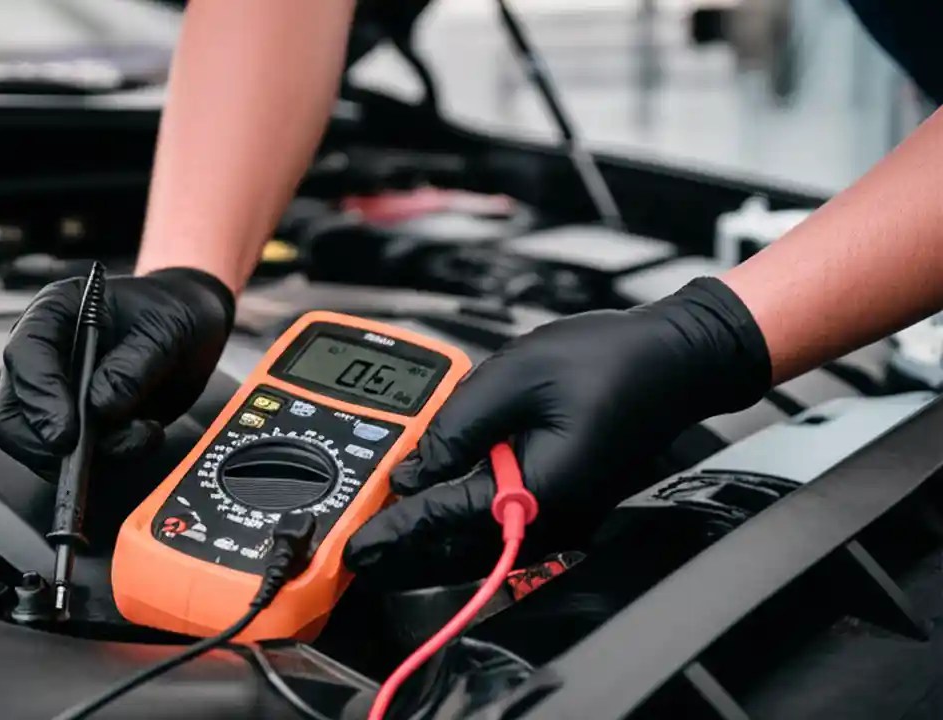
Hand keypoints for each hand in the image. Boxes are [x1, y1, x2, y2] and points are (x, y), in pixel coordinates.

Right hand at [0, 268, 234, 479]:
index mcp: (53, 315)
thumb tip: (102, 406)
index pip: (24, 357)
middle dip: (46, 442)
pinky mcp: (74, 426)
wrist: (189, 331)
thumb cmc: (169, 315)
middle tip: (86, 452)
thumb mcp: (165, 329)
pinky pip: (70, 460)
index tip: (67, 431)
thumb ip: (134, 365)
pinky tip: (143, 435)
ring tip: (140, 432)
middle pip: (11, 414)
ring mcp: (53, 395)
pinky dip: (107, 460)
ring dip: (86, 457)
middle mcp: (43, 358)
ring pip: (37, 446)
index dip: (40, 397)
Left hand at [344, 278, 771, 583]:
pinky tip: (437, 510)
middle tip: (359, 555)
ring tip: (385, 541)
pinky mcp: (562, 498)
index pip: (447, 518)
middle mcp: (550, 514)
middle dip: (406, 552)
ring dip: (431, 543)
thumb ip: (458, 425)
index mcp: (538, 488)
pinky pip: (502, 523)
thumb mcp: (515, 377)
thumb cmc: (610, 361)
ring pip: (481, 543)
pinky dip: (462, 523)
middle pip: (461, 548)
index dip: (395, 532)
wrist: (675, 360)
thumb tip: (416, 466)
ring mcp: (560, 511)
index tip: (358, 546)